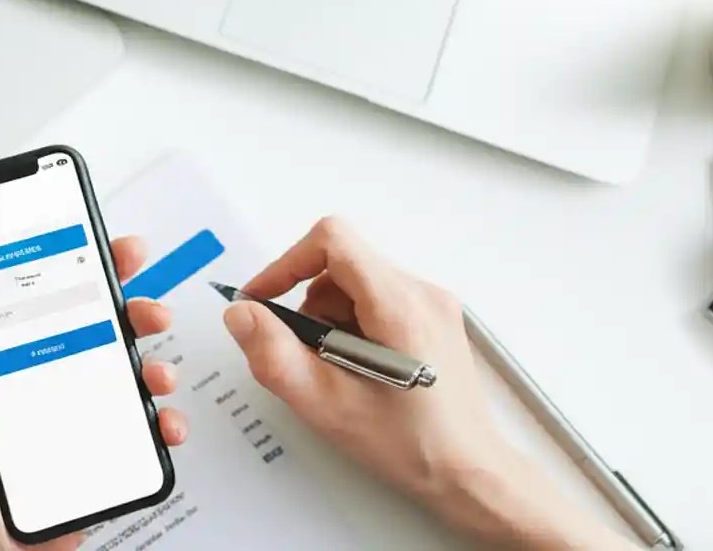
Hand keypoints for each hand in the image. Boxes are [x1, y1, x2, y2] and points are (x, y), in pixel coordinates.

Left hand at [0, 236, 187, 550]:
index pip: (40, 301)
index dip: (75, 269)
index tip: (99, 246)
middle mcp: (40, 386)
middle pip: (95, 329)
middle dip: (130, 308)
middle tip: (144, 306)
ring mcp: (73, 419)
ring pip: (127, 373)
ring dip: (154, 362)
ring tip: (157, 371)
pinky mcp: (100, 453)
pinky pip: (142, 428)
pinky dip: (162, 420)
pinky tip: (161, 421)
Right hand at [223, 218, 632, 549]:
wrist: (470, 473)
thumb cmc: (410, 445)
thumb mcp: (327, 405)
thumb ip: (275, 355)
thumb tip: (241, 314)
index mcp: (398, 304)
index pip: (332, 240)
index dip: (286, 264)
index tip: (262, 301)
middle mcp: (421, 292)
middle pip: (341, 266)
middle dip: (310, 308)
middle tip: (307, 359)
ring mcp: (433, 304)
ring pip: (357, 285)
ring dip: (331, 321)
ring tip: (338, 374)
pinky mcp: (435, 320)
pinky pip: (378, 302)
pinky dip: (354, 328)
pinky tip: (360, 372)